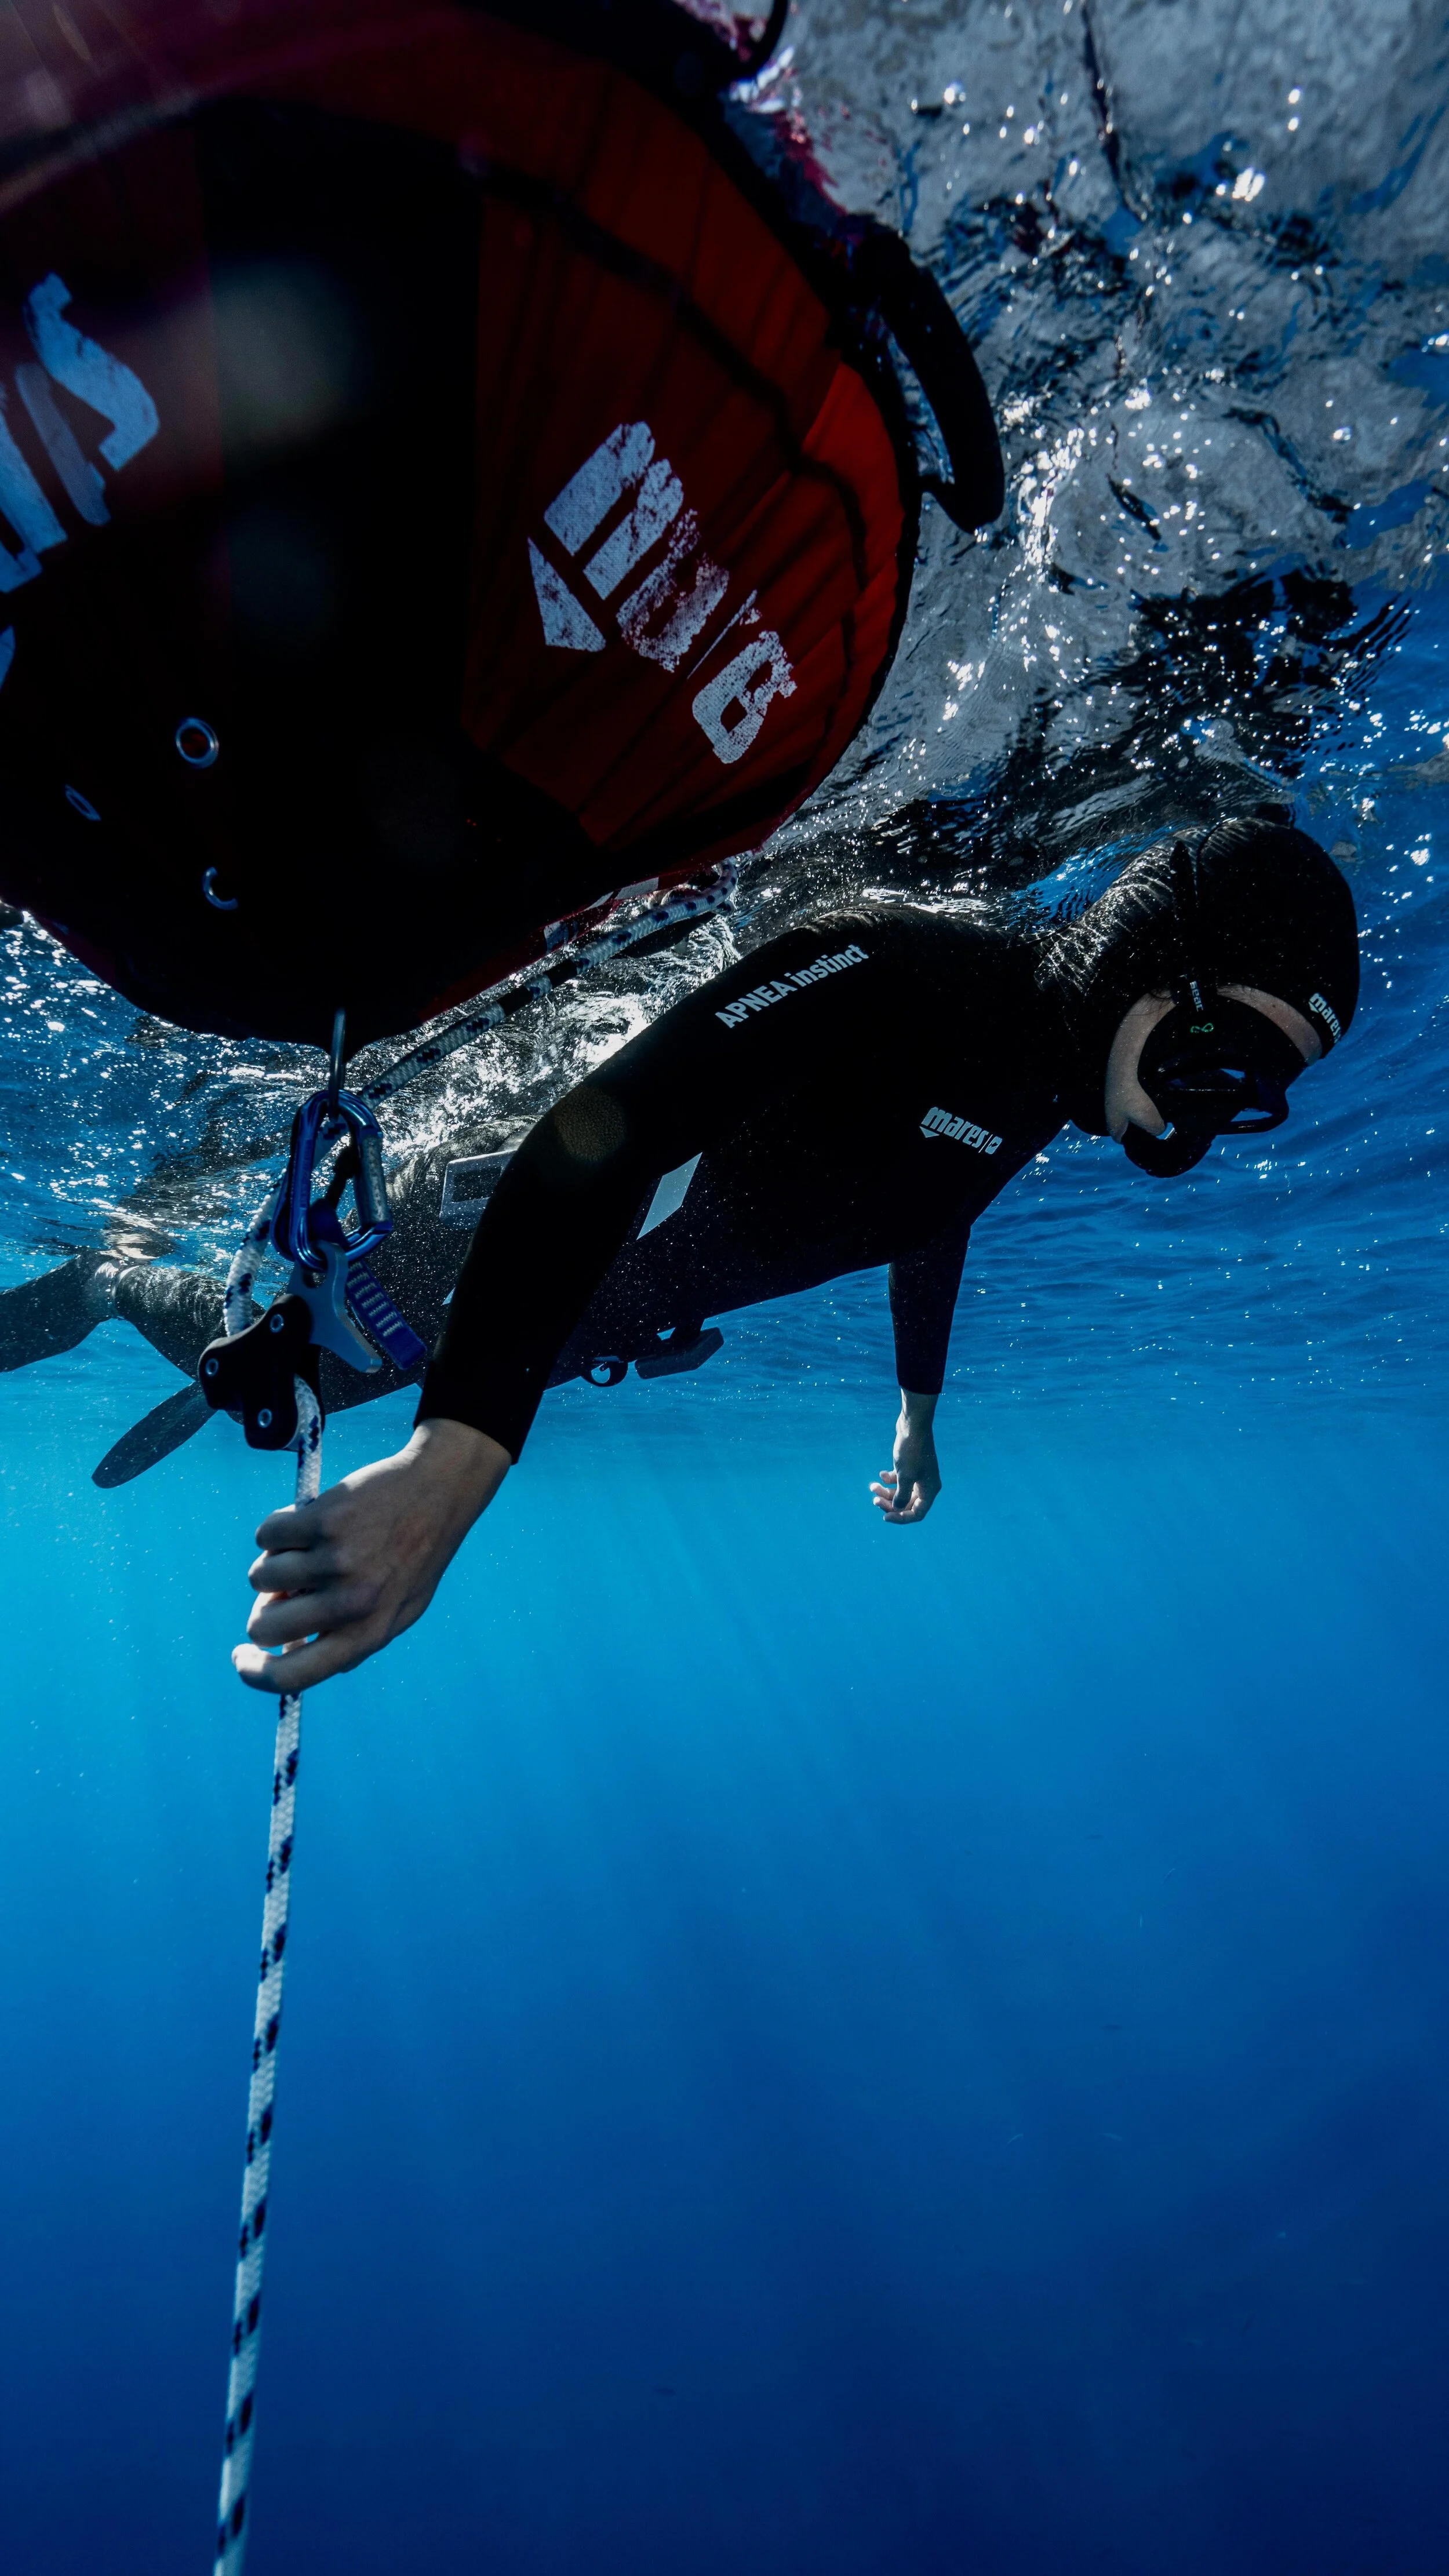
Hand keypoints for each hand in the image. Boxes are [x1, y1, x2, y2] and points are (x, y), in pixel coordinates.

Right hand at [233, 1417, 508, 1694]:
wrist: (439, 1490)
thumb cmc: (416, 1554)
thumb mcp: (398, 1610)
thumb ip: (351, 1641)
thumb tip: (290, 1655)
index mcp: (369, 1635)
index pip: (293, 1677)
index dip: (255, 1673)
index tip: (241, 1658)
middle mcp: (352, 1604)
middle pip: (263, 1627)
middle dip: (264, 1608)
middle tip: (286, 1589)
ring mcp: (336, 1561)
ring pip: (261, 1577)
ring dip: (274, 1563)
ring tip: (308, 1548)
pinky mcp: (323, 1520)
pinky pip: (266, 1534)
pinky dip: (278, 1528)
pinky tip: (309, 1520)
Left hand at [870, 1393, 941, 1525]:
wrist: (913, 1425)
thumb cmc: (911, 1451)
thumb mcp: (905, 1476)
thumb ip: (901, 1495)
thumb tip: (896, 1508)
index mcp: (930, 1490)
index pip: (917, 1513)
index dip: (901, 1518)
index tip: (884, 1517)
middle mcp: (926, 1485)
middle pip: (907, 1504)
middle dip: (890, 1503)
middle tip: (874, 1499)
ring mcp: (919, 1475)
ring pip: (901, 1491)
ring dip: (886, 1492)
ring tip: (872, 1486)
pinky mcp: (911, 1466)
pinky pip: (900, 1480)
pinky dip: (889, 1480)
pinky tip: (881, 1474)